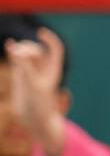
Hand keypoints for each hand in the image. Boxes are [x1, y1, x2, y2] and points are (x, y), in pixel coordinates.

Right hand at [4, 28, 65, 155]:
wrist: (35, 122)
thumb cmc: (39, 106)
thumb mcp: (32, 85)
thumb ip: (24, 66)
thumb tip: (15, 48)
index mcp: (53, 71)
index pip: (55, 50)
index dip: (50, 40)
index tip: (41, 33)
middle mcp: (43, 70)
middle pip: (37, 51)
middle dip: (28, 48)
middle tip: (18, 54)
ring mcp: (31, 73)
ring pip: (26, 55)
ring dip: (20, 50)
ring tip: (13, 53)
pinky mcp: (20, 78)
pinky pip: (17, 62)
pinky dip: (13, 53)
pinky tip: (9, 47)